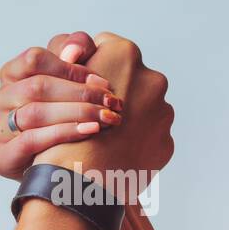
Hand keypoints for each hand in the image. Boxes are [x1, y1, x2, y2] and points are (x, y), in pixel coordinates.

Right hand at [0, 33, 125, 179]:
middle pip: (37, 87)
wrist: (55, 167)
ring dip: (75, 113)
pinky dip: (63, 133)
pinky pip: (31, 140)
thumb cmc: (66, 117)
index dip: (70, 68)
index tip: (102, 81)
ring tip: (105, 117)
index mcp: (10, 75)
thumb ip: (77, 51)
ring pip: (35, 113)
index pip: (34, 60)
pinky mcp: (0, 157)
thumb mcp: (72, 78)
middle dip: (79, 93)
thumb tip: (72, 53)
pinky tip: (89, 131)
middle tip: (111, 102)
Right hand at [35, 32, 174, 194]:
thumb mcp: (63, 82)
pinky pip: (149, 137)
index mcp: (124, 54)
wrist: (81, 183)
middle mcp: (151, 78)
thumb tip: (79, 53)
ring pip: (142, 109)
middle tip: (92, 115)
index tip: (82, 89)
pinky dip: (135, 143)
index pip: (107, 46)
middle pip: (130, 79)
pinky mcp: (165, 142)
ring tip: (103, 138)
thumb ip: (77, 61)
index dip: (91, 68)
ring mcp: (163, 112)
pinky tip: (115, 153)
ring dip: (128, 119)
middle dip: (115, 93)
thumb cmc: (65, 132)